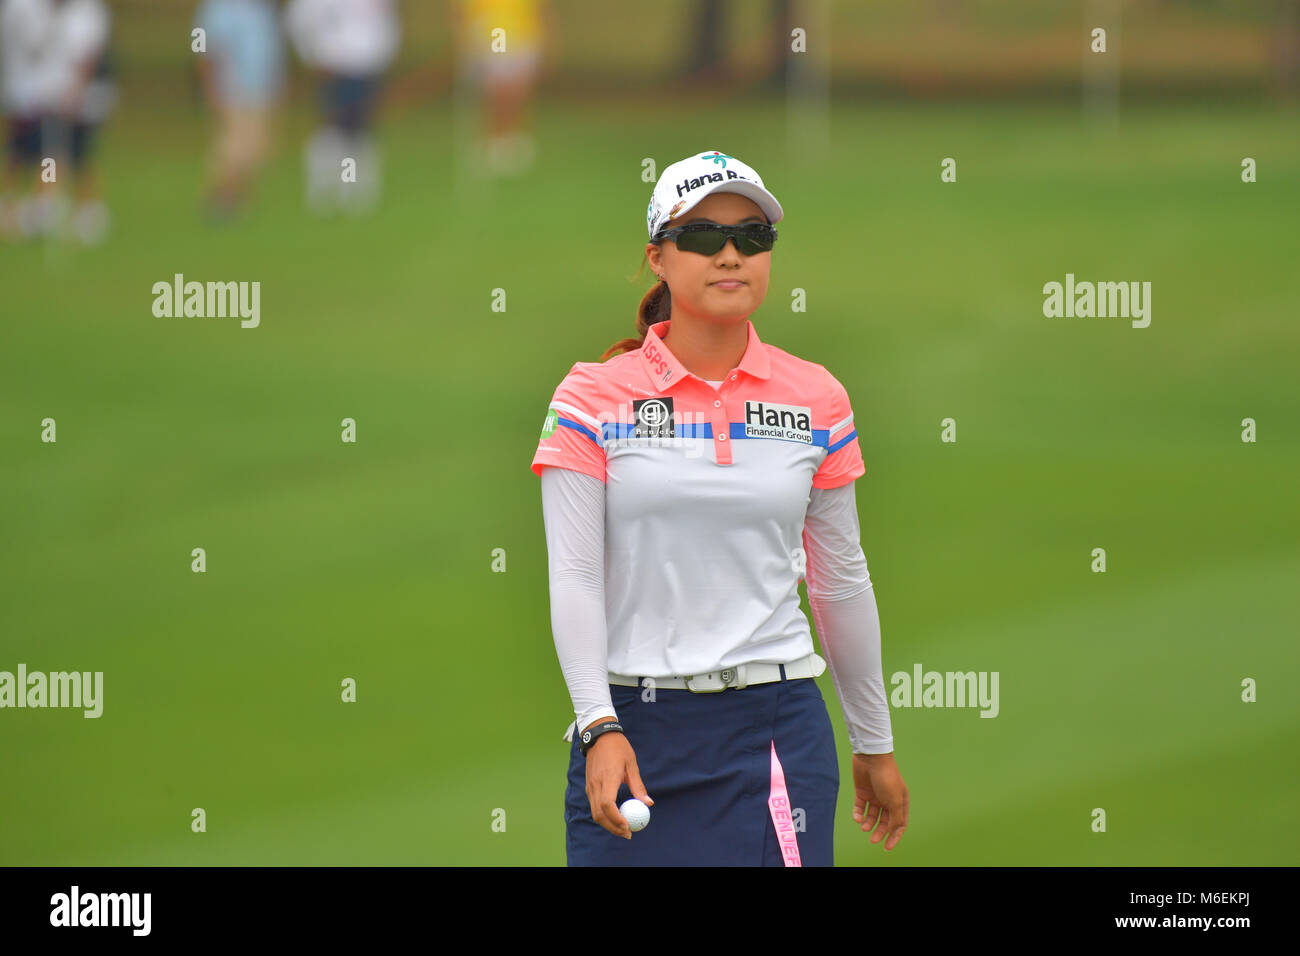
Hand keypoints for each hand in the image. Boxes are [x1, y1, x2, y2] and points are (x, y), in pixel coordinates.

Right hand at [583, 718, 653, 839]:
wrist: (599, 736)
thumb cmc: (619, 749)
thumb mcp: (631, 765)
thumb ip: (638, 786)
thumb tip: (648, 804)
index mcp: (608, 778)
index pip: (608, 805)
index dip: (617, 819)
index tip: (629, 828)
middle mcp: (596, 785)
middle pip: (600, 814)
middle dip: (613, 827)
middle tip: (627, 834)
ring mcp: (590, 786)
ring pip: (595, 812)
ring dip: (608, 824)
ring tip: (622, 828)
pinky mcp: (589, 786)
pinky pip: (594, 806)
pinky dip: (603, 815)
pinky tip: (614, 816)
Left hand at [851, 752, 907, 849]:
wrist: (871, 757)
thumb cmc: (887, 777)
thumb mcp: (895, 799)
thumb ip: (896, 817)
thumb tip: (894, 831)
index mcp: (900, 802)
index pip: (899, 824)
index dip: (894, 836)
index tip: (887, 847)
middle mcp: (888, 800)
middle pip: (885, 822)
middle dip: (879, 831)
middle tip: (873, 839)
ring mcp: (875, 796)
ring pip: (872, 816)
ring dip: (868, 823)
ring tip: (864, 827)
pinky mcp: (862, 792)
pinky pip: (860, 807)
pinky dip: (858, 814)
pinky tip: (857, 817)